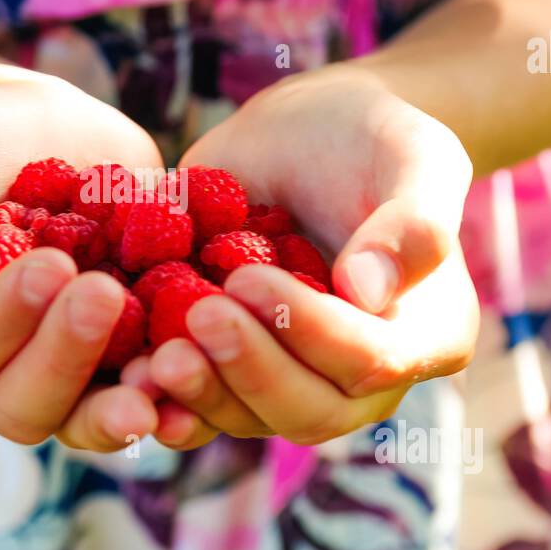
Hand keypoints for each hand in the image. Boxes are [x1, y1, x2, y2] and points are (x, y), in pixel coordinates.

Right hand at [0, 64, 163, 450]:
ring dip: (125, 403)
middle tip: (104, 294)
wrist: (23, 121)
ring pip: (86, 419)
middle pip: (22, 405)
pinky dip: (179, 391)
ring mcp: (63, 369)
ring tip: (167, 363)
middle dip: (65, 357)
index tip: (51, 264)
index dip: (1, 323)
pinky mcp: (123, 352)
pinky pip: (150, 394)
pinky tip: (212, 367)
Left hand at [146, 68, 479, 447]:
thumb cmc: (377, 138)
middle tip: (196, 320)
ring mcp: (291, 375)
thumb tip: (368, 292)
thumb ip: (412, 223)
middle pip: (307, 409)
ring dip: (200, 395)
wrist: (309, 133)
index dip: (309, 330)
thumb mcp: (416, 156)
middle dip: (248, 370)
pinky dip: (162, 395)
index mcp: (424, 336)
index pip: (371, 360)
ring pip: (247, 416)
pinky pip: (199, 400)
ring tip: (154, 359)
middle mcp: (359, 375)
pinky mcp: (232, 362)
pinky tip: (126, 375)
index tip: (249, 281)